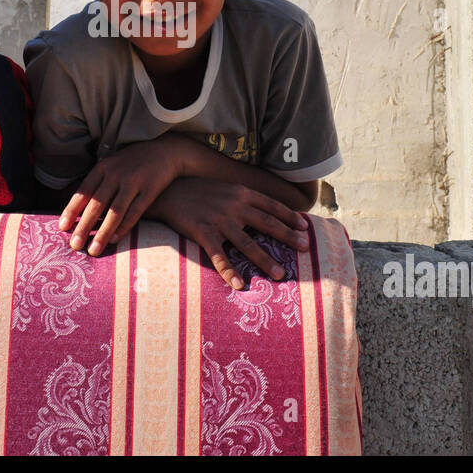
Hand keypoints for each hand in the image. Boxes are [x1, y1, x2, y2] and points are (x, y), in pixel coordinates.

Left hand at [60, 140, 181, 255]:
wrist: (164, 151)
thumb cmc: (131, 163)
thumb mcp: (110, 165)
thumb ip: (94, 183)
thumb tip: (73, 206)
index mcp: (103, 168)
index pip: (83, 192)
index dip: (72, 210)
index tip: (62, 228)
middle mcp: (116, 174)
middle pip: (96, 204)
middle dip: (84, 226)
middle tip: (74, 245)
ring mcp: (133, 182)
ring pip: (115, 212)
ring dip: (103, 233)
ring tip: (93, 250)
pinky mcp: (149, 190)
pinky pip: (134, 212)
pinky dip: (124, 227)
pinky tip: (114, 240)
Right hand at [152, 178, 310, 290]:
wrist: (168, 190)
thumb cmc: (198, 191)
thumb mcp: (225, 188)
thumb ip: (243, 198)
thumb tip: (262, 209)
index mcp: (241, 193)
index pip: (272, 206)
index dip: (290, 216)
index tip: (305, 227)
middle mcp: (234, 205)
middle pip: (267, 223)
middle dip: (288, 236)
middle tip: (305, 248)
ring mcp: (219, 219)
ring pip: (247, 243)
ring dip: (266, 260)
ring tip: (281, 274)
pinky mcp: (203, 232)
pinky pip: (219, 255)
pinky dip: (229, 271)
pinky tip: (239, 284)